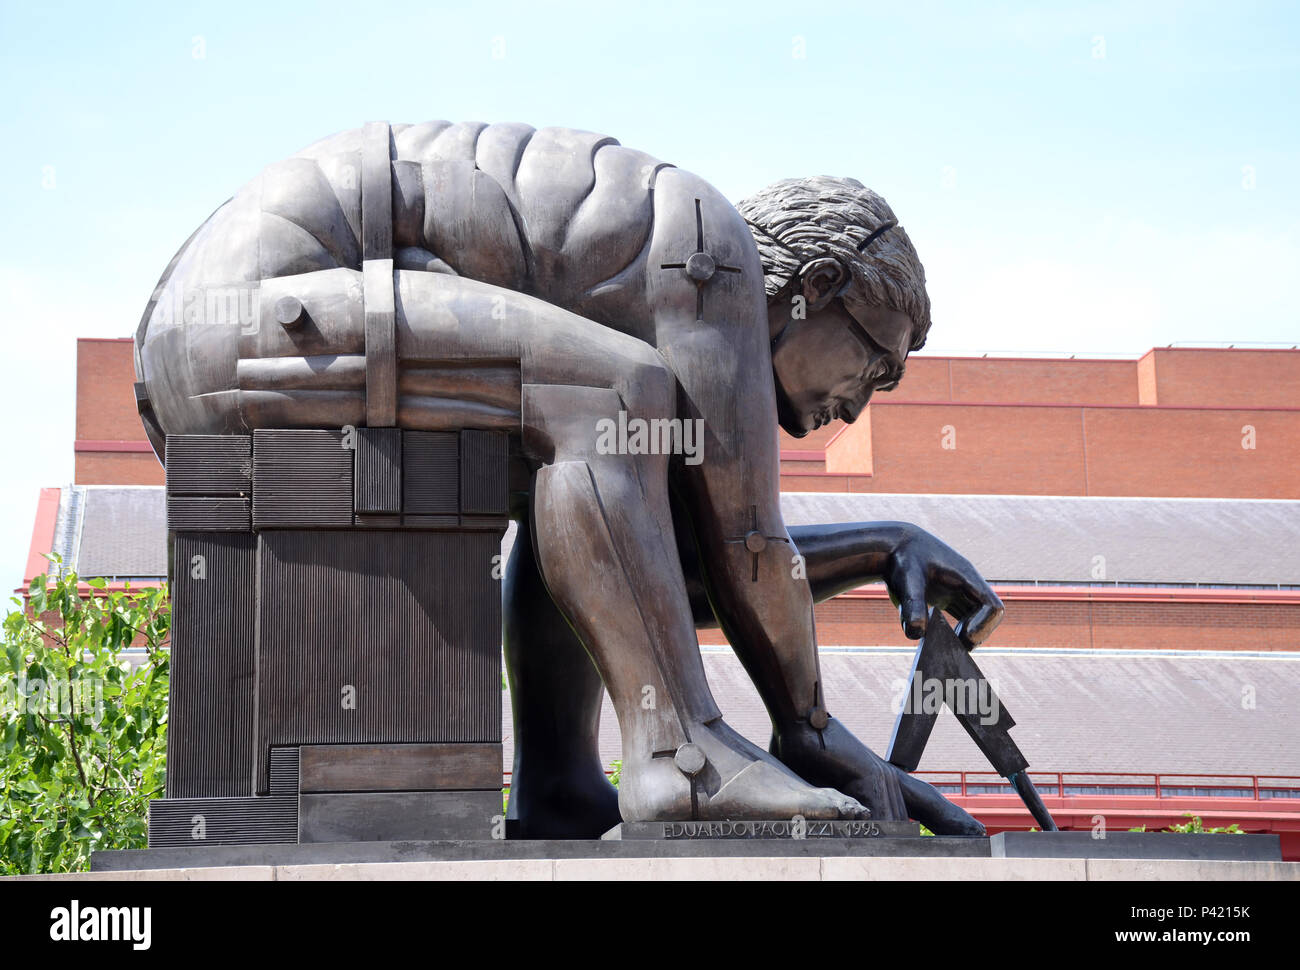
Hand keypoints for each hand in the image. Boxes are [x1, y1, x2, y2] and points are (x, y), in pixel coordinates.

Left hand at [884, 526, 1003, 647]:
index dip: (983, 626)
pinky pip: (960, 618)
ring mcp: (958, 591)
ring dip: (963, 634)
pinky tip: (929, 635)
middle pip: (989, 616)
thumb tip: (918, 633)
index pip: (993, 607)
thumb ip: (913, 605)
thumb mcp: (906, 580)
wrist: (889, 546)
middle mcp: (967, 585)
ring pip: (975, 619)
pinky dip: (950, 631)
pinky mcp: (946, 598)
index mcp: (966, 576)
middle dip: (974, 634)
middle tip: (949, 647)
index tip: (962, 637)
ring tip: (938, 643)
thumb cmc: (901, 557)